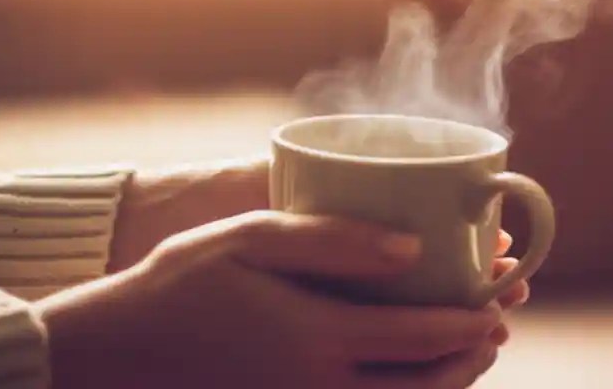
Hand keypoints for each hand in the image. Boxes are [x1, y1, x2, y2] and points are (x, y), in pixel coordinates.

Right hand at [107, 159, 535, 320]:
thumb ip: (333, 239)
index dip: (471, 322)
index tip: (500, 302)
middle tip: (495, 331)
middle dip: (470, 362)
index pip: (422, 336)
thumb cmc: (179, 284)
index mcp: (316, 338)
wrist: (112, 355)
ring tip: (465, 358)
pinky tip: (405, 380)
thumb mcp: (250, 239)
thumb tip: (413, 248)